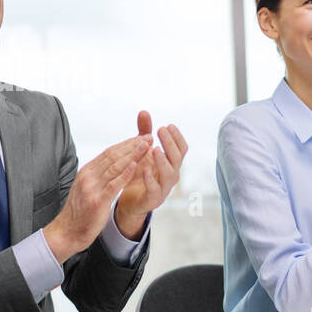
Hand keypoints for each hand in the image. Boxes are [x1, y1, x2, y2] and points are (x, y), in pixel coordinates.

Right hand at [43, 135, 150, 262]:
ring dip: (133, 155)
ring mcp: (92, 188)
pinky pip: (113, 185)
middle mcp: (88, 176)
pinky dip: (125, 174)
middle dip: (132, 145)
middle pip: (113, 156)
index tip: (140, 137)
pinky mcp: (97, 201)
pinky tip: (135, 165)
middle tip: (148, 137)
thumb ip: (97, 176)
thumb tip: (111, 165)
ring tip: (146, 146)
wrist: (67, 232)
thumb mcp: (86, 188)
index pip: (109, 153)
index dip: (126, 144)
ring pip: (115, 167)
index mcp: (87, 172)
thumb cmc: (79, 212)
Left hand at [115, 111, 186, 238]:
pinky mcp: (153, 199)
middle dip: (170, 143)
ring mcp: (164, 188)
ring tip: (155, 149)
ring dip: (163, 161)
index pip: (182, 149)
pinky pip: (155, 190)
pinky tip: (144, 168)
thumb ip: (144, 132)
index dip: (177, 137)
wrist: (129, 200)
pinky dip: (150, 179)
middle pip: (177, 159)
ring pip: (169, 174)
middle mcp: (171, 175)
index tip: (168, 125)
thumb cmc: (139, 173)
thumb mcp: (141, 151)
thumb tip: (144, 111)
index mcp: (171, 163)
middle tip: (161, 130)